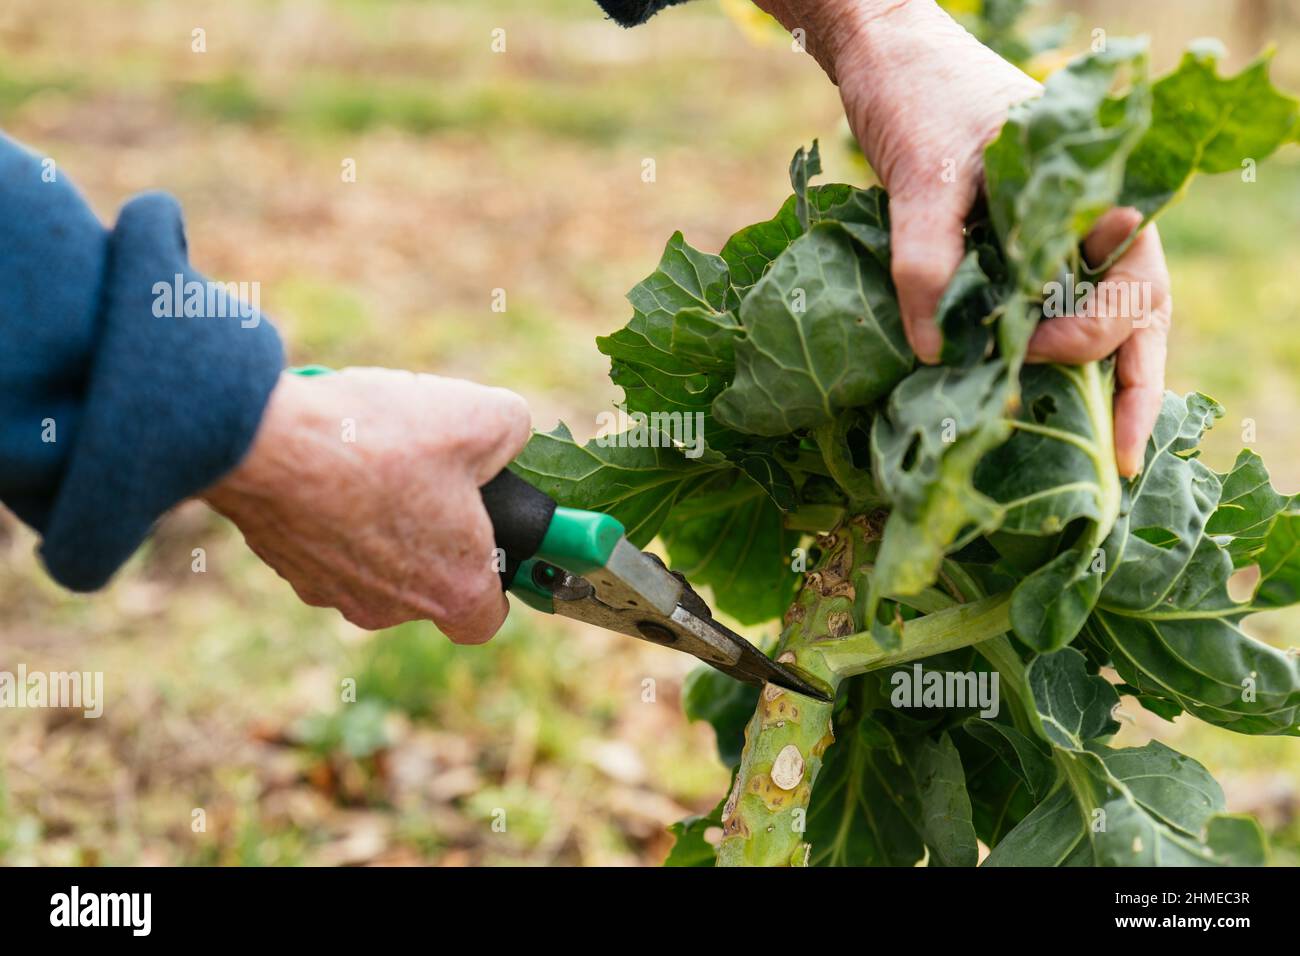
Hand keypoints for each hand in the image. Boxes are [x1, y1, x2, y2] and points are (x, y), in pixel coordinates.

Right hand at [204, 367, 530, 640]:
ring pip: (373, 560)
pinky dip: (334, 508)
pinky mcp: (285, 565)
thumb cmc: (384, 441)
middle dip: (435, 532)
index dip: (495, 581)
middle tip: (433, 474)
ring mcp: (331, 591)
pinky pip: (326, 541)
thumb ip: (514, 432)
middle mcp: (391, 608)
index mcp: (452, 588)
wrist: (269, 443)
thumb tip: (509, 434)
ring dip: (382, 516)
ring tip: (378, 456)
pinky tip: (334, 460)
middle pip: (427, 582)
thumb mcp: (483, 416)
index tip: (492, 537)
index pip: (484, 618)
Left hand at [754, 0, 1170, 475]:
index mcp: (1098, 195)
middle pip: (1134, 321)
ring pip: (1098, 325)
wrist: (889, 59)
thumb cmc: (924, 97)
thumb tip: (929, 352)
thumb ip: (927, 259)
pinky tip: (1025, 408)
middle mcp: (1088, 225)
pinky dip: (1040, 363)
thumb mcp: (924, 173)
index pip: (1133, 290)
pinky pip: (1042, 316)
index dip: (1091, 339)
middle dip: (1125, 393)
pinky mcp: (1011, 255)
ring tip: (1093, 464)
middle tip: (1111, 466)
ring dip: (1093, 390)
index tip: (1027, 352)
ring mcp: (1054, 242)